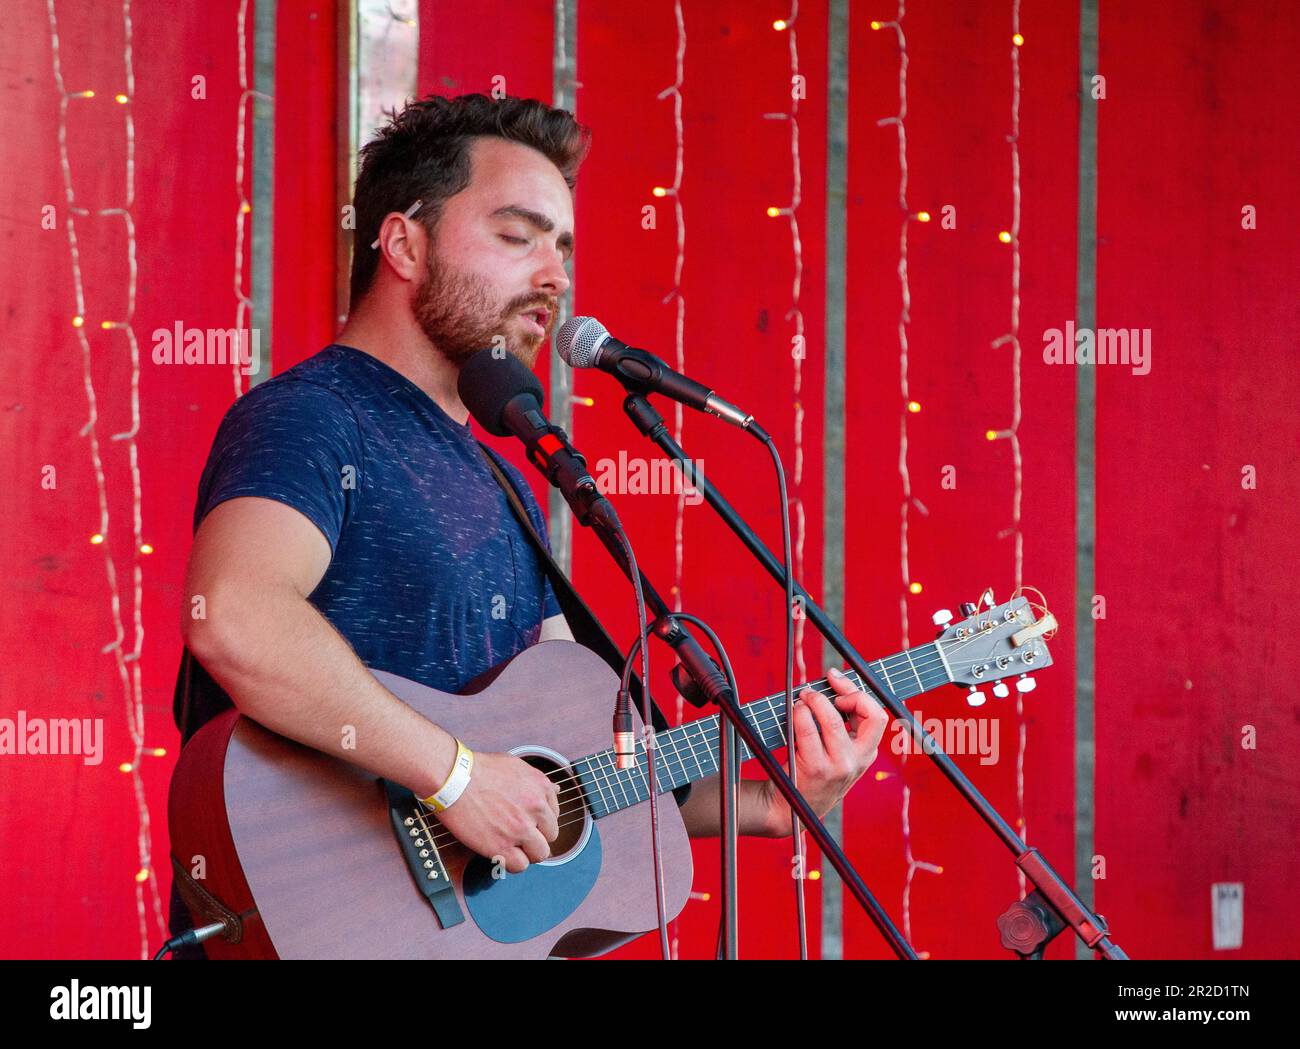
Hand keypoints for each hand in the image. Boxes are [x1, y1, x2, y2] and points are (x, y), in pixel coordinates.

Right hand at [434, 750, 559, 872]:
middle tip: (519, 835)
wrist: (454, 779)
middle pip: (551, 835)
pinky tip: (502, 853)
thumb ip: (537, 782)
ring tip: (512, 846)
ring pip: (540, 854)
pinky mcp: (502, 846)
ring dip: (527, 852)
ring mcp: (520, 828)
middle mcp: (536, 808)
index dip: (540, 821)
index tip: (527, 822)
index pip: (554, 815)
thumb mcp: (515, 765)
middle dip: (536, 836)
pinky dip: (512, 863)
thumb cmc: (479, 769)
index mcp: (541, 787)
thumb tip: (555, 791)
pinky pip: (520, 866)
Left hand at [761, 667, 888, 835]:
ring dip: (814, 700)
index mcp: (867, 752)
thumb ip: (840, 720)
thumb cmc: (810, 768)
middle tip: (819, 690)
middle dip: (846, 691)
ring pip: (833, 720)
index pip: (877, 715)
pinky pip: (808, 729)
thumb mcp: (836, 750)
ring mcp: (839, 765)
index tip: (835, 681)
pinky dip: (799, 713)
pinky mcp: (816, 768)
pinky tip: (795, 711)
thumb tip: (833, 681)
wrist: (788, 806)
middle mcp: (858, 760)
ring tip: (803, 698)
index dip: (857, 693)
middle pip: (868, 714)